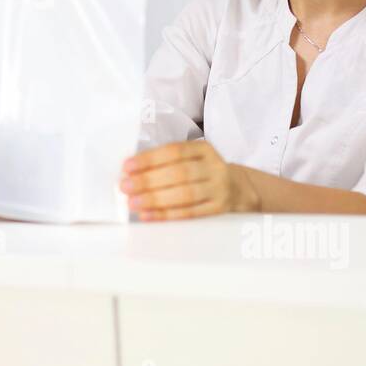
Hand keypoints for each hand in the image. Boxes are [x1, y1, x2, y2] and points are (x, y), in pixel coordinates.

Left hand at [118, 140, 259, 219]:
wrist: (240, 190)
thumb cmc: (204, 173)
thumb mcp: (193, 159)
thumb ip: (166, 162)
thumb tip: (131, 173)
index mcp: (204, 150)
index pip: (174, 151)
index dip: (149, 159)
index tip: (127, 166)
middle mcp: (214, 167)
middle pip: (179, 173)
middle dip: (148, 180)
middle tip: (126, 186)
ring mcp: (219, 189)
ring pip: (185, 194)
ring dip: (155, 199)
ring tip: (133, 202)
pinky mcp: (218, 209)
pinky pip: (190, 213)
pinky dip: (167, 215)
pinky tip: (149, 215)